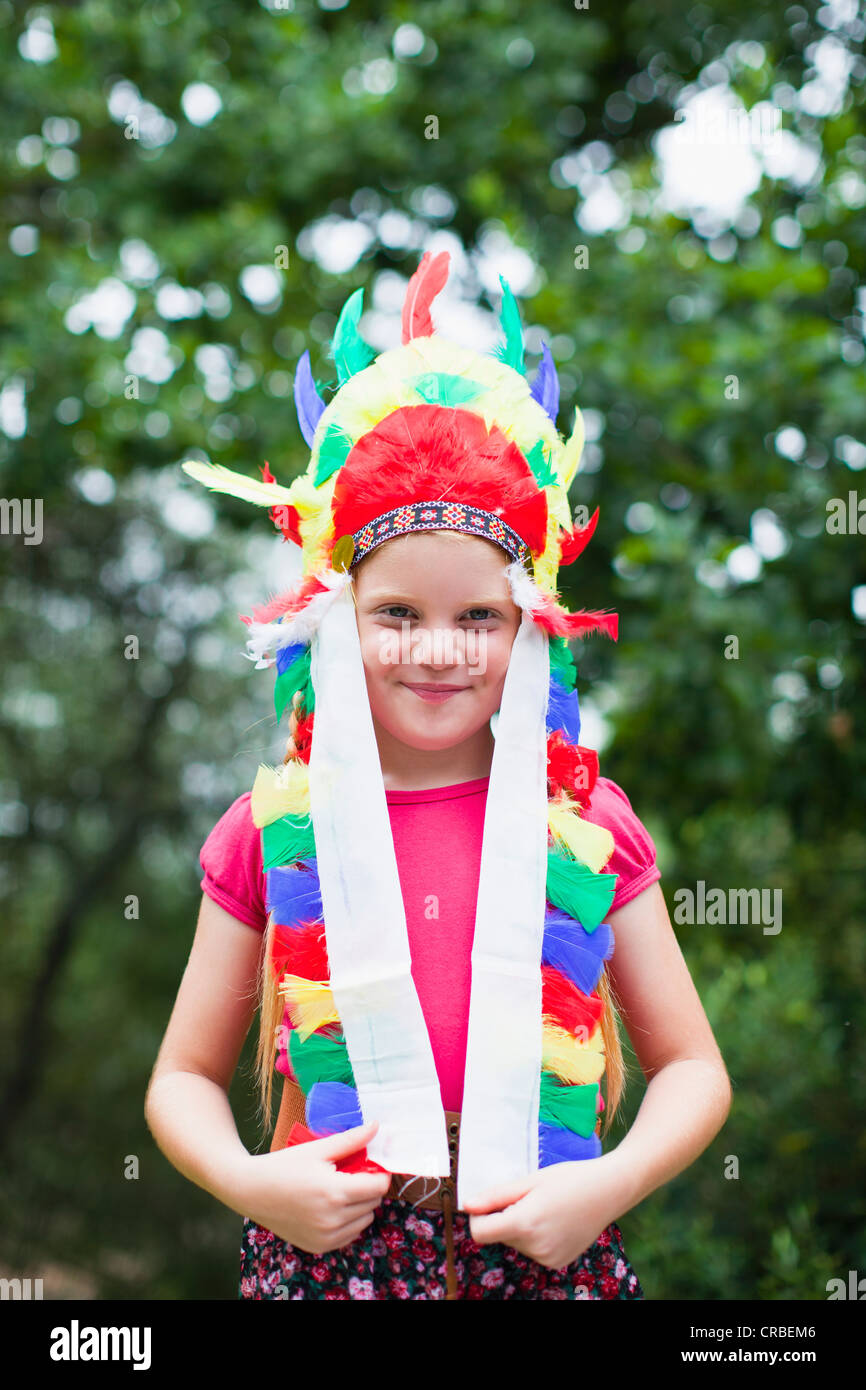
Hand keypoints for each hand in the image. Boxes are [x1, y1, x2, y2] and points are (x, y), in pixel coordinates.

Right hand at [237, 1120, 391, 1254]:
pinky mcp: (319, 1247)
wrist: (251, 1190)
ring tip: (338, 1190)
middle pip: (373, 1203)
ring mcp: (326, 1237)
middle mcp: (332, 1219)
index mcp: (334, 1192)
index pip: (379, 1187)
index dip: (379, 1173)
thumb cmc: (284, 1165)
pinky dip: (348, 1221)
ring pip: (364, 1220)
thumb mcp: (318, 1149)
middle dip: (368, 1187)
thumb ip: (351, 1140)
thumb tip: (376, 1127)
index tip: (369, 1164)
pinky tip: (330, 1207)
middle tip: (350, 1173)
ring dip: (360, 1205)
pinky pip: (350, 1235)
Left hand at [461, 1154, 625, 1269]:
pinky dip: (536, 1236)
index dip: (479, 1216)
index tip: (492, 1201)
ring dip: (521, 1226)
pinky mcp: (557, 1263)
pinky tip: (555, 1220)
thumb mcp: (530, 1181)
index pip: (480, 1233)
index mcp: (525, 1224)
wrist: (609, 1190)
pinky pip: (532, 1250)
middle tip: (529, 1197)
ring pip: (516, 1242)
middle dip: (505, 1217)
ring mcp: (548, 1259)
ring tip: (546, 1207)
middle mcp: (535, 1248)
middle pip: (500, 1235)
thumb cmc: (569, 1178)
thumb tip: (467, 1205)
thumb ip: (495, 1196)